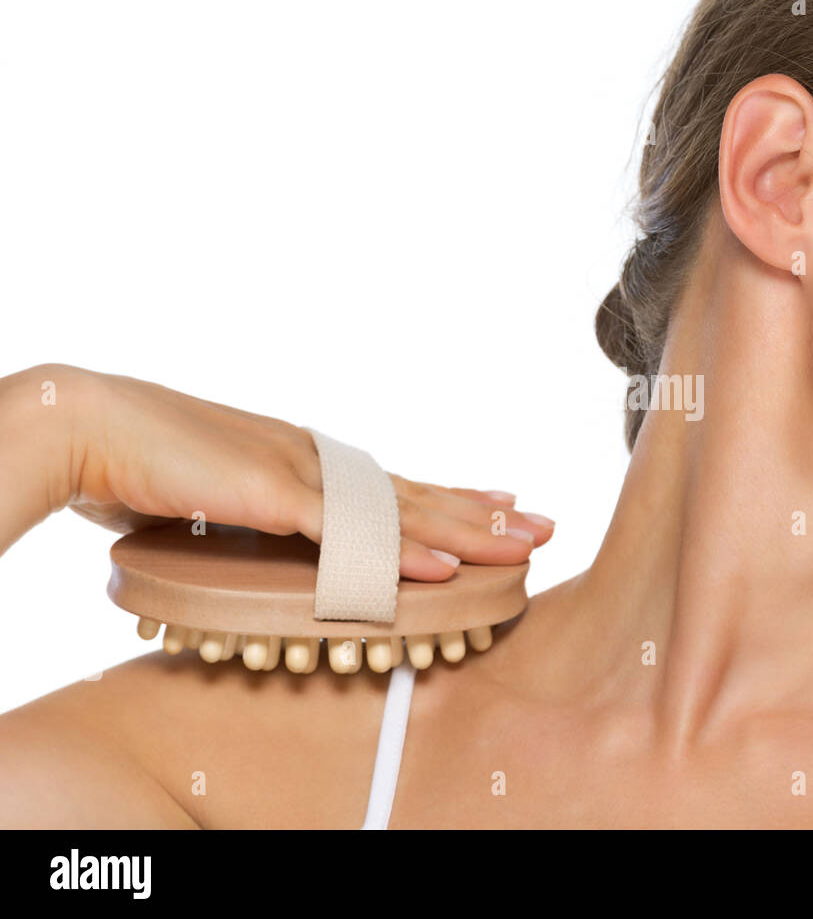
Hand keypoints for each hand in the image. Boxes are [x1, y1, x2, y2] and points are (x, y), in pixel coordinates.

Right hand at [21, 364, 554, 579]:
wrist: (92, 423)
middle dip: (486, 515)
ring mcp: (301, 474)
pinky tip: (443, 567)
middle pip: (419, 494)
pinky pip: (350, 531)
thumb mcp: (222, 493)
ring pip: (402, 510)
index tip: (504, 502)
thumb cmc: (149, 460)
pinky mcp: (272, 493)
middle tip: (543, 527)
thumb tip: (287, 534)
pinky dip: (399, 551)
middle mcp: (319, 463)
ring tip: (522, 545)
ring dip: (466, 531)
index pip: (399, 485)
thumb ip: (262, 514)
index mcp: (310, 463)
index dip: (455, 496)